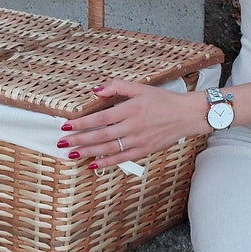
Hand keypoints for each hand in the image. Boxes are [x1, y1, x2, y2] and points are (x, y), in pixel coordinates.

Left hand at [56, 81, 209, 169]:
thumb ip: (117, 87)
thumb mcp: (141, 87)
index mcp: (130, 109)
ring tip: (72, 154)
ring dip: (88, 152)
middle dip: (79, 140)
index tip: (67, 126)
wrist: (187, 115)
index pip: (100, 118)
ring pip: (109, 148)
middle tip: (63, 142)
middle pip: (101, 135)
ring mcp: (138, 140)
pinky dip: (107, 163)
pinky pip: (122, 158)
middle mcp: (133, 126)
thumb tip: (96, 90)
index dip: (82, 123)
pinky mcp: (144, 150)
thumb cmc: (163, 100)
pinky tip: (93, 164)